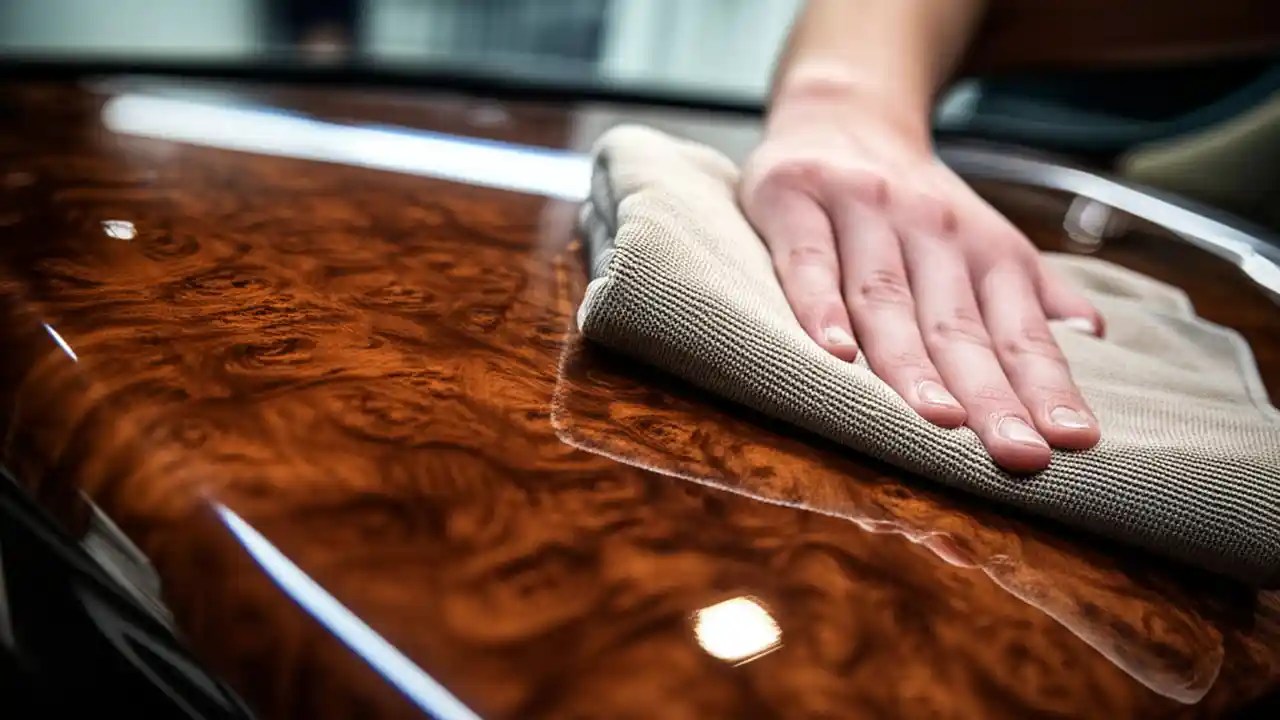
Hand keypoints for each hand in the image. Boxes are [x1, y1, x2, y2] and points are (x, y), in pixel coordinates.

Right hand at [739, 80, 1102, 472]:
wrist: (844, 108)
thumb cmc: (912, 199)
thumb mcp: (983, 234)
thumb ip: (1033, 288)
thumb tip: (1095, 337)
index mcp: (983, 248)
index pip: (1018, 330)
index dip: (1046, 385)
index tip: (1072, 441)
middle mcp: (931, 231)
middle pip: (959, 327)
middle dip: (991, 394)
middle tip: (1017, 453)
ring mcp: (863, 213)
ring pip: (889, 300)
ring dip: (913, 364)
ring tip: (940, 420)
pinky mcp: (797, 200)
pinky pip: (808, 262)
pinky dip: (821, 306)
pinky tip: (835, 353)